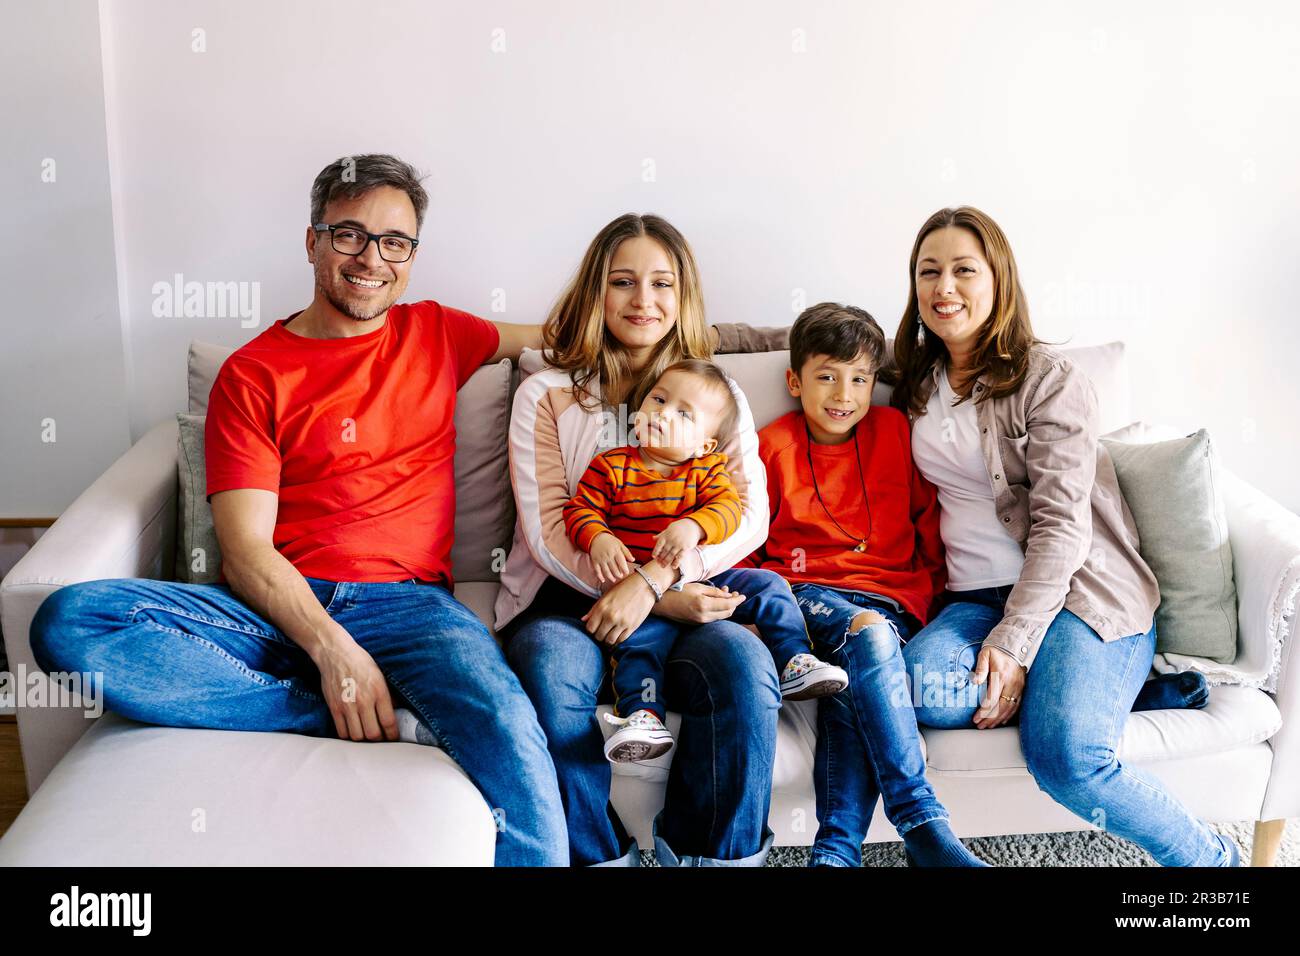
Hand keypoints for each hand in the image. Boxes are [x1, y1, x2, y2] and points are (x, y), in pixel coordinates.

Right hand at [310, 625, 398, 741]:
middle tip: (380, 738)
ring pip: (357, 736)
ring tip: (366, 735)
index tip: (394, 738)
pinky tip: (353, 731)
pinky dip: (348, 735)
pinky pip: (341, 731)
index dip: (393, 735)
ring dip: (363, 739)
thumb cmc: (360, 662)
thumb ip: (388, 695)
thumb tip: (395, 711)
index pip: (388, 722)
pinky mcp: (334, 708)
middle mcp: (364, 701)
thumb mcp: (380, 675)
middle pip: (373, 734)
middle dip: (378, 740)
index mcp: (379, 691)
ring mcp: (347, 706)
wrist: (335, 653)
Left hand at [581, 572, 656, 645]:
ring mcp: (622, 623)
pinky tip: (617, 635)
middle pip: (599, 636)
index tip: (595, 627)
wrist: (644, 586)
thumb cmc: (623, 588)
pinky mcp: (632, 626)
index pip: (590, 628)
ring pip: (609, 640)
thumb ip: (594, 609)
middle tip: (603, 631)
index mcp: (602, 608)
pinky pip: (621, 640)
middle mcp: (610, 617)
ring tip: (610, 634)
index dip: (591, 629)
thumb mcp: (606, 596)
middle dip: (599, 635)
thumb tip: (583, 620)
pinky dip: (618, 640)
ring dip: (608, 639)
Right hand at [590, 533, 634, 584]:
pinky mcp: (595, 561)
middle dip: (619, 575)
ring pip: (607, 572)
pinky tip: (603, 580)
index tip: (626, 573)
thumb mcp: (620, 544)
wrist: (596, 537)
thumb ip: (627, 552)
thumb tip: (633, 560)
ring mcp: (601, 559)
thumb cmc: (609, 541)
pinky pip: (597, 571)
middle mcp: (608, 556)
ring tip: (614, 579)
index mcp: (616, 552)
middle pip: (615, 569)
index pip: (622, 563)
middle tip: (621, 576)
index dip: (625, 570)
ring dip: (611, 577)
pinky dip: (600, 577)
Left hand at [652, 518, 703, 569]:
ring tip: (663, 566)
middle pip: (664, 551)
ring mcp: (679, 544)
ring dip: (666, 562)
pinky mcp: (685, 547)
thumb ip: (661, 535)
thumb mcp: (669, 529)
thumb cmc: (678, 528)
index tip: (654, 556)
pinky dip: (676, 562)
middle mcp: (672, 540)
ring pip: (671, 555)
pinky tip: (673, 567)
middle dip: (661, 558)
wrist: (691, 525)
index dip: (656, 551)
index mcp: (666, 535)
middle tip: (658, 564)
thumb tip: (653, 538)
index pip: (659, 545)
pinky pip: (680, 556)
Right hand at [654, 582, 745, 623]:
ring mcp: (700, 622)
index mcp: (704, 605)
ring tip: (726, 594)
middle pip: (727, 613)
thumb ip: (715, 592)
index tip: (743, 595)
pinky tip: (717, 602)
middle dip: (733, 604)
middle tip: (735, 594)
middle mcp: (704, 616)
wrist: (662, 603)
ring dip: (726, 607)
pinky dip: (718, 610)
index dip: (737, 600)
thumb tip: (729, 595)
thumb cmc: (678, 590)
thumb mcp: (698, 587)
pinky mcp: (697, 624)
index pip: (728, 604)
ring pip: (721, 617)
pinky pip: (713, 618)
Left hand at [971, 644, 1026, 728]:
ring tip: (988, 726)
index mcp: (1001, 676)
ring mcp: (1019, 686)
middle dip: (990, 719)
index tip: (975, 718)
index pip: (992, 699)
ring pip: (1009, 708)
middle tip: (980, 726)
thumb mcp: (985, 654)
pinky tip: (1002, 720)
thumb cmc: (996, 649)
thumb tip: (975, 681)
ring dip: (998, 719)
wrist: (1014, 644)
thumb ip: (980, 668)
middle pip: (1001, 707)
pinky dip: (1009, 714)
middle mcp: (1011, 683)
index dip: (983, 711)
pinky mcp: (1022, 688)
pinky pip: (1017, 705)